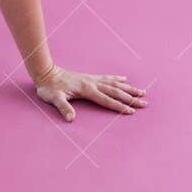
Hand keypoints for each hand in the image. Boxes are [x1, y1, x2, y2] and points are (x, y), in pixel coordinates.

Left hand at [32, 64, 146, 121]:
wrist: (46, 73)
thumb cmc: (50, 88)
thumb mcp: (53, 99)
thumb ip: (63, 108)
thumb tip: (71, 118)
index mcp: (87, 89)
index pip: (107, 100)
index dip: (119, 106)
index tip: (131, 111)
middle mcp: (93, 83)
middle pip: (116, 91)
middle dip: (131, 98)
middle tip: (145, 103)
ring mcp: (92, 79)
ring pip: (115, 84)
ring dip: (129, 88)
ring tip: (142, 91)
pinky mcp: (89, 77)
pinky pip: (107, 78)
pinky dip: (117, 79)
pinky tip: (124, 79)